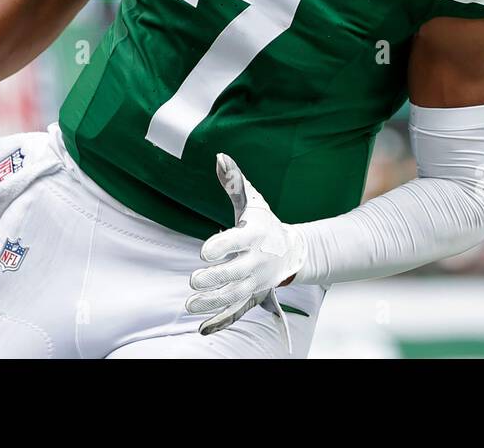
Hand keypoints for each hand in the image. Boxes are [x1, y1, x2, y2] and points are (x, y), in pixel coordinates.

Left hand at [186, 153, 304, 337]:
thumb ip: (234, 181)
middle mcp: (257, 262)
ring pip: (234, 296)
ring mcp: (255, 282)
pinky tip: (202, 328)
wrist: (293, 251)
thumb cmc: (265, 223)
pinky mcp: (252, 297)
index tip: (203, 250)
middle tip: (193, 279)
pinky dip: (221, 322)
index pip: (238, 241)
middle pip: (236, 273)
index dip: (221, 246)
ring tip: (190, 304)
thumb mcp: (253, 201)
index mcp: (255, 236)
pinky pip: (237, 312)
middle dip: (215, 278)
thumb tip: (219, 156)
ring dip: (212, 303)